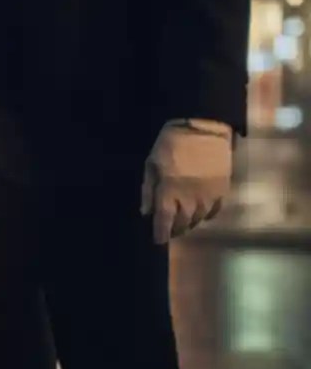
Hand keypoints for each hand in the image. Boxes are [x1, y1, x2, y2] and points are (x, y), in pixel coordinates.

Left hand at [140, 120, 232, 244]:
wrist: (204, 127)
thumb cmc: (171, 144)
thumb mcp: (151, 164)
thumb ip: (148, 190)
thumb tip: (146, 213)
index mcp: (169, 191)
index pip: (164, 221)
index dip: (160, 234)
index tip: (157, 240)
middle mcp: (190, 198)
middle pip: (182, 223)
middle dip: (174, 230)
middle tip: (169, 231)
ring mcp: (209, 195)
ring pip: (198, 219)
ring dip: (189, 224)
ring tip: (183, 223)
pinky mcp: (223, 190)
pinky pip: (215, 211)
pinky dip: (206, 216)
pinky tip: (201, 214)